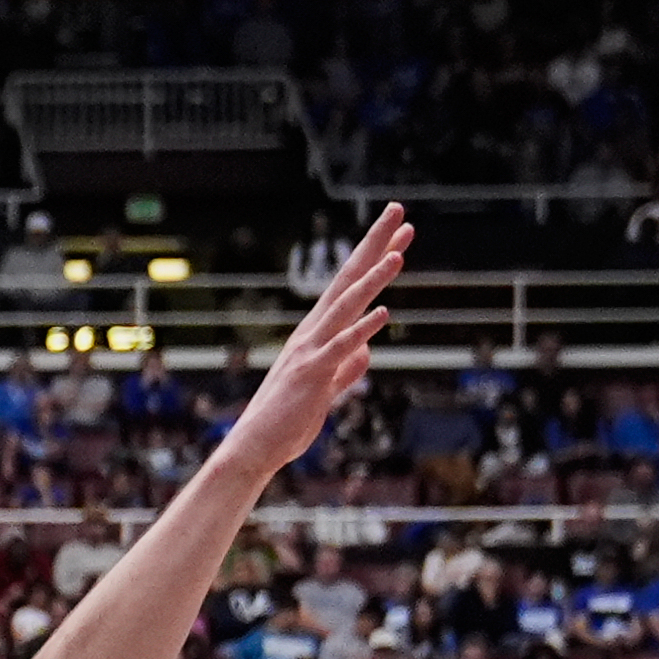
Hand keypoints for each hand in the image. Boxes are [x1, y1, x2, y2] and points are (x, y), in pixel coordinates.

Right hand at [217, 205, 411, 475]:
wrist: (256, 447)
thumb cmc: (286, 422)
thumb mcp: (325, 391)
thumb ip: (346, 370)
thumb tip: (365, 354)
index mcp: (317, 335)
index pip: (352, 288)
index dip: (377, 259)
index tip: (401, 234)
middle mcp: (313, 333)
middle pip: (349, 280)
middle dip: (375, 245)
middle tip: (398, 211)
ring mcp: (312, 351)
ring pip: (347, 307)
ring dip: (373, 280)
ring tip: (399, 255)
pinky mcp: (313, 374)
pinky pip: (341, 348)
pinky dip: (362, 329)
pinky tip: (383, 312)